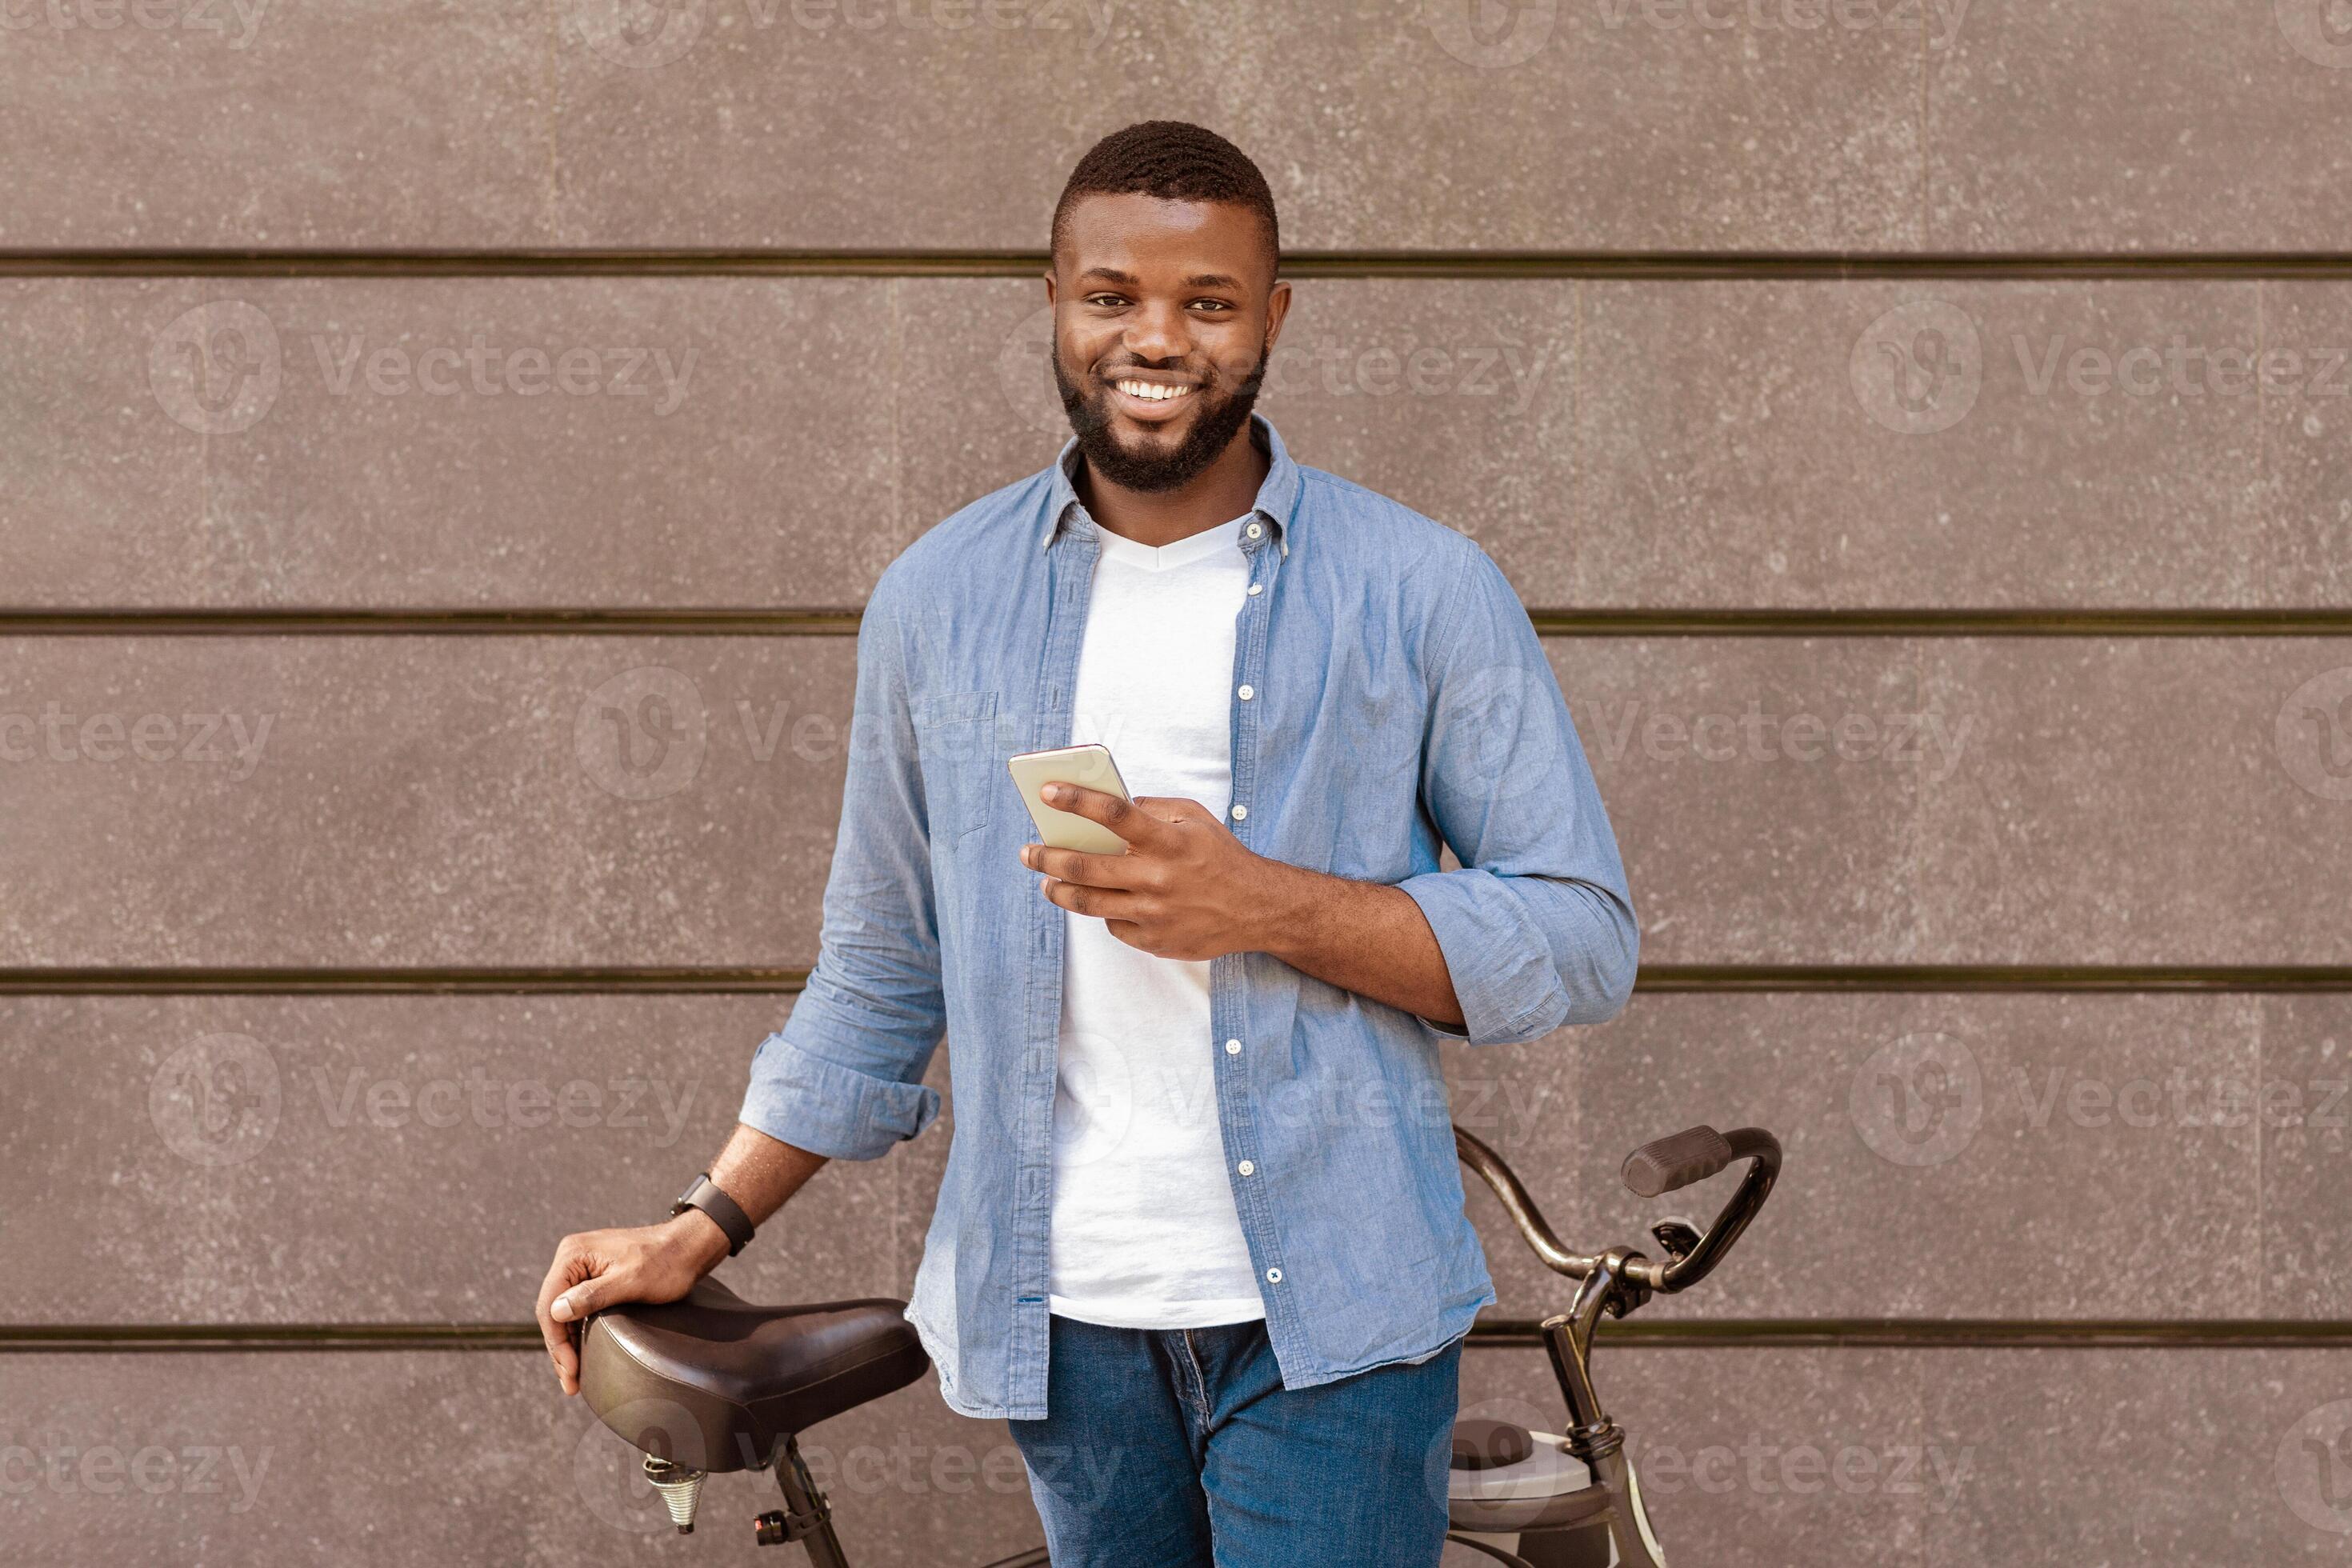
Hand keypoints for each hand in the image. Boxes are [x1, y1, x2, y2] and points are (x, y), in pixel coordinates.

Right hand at [535, 1212, 729, 1394]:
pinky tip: (580, 1352)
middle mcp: (572, 1257)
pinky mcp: (594, 1275)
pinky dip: (577, 1331)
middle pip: (553, 1310)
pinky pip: (578, 1306)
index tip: (570, 1369)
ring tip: (573, 1376)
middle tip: (570, 1382)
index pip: (550, 1304)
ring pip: (564, 1312)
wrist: (688, 1247)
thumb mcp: (630, 1282)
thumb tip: (556, 1312)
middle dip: (560, 1348)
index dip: (557, 1341)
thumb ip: (592, 1296)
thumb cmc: (665, 1262)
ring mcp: (583, 1265)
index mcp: (573, 1254)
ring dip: (567, 1343)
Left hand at [1019, 783, 1297, 960]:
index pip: (1113, 814)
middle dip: (1048, 857)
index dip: (1075, 801)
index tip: (1046, 792)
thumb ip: (1154, 807)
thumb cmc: (1221, 856)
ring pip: (1088, 903)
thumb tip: (1109, 805)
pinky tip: (1102, 902)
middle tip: (1028, 852)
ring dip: (1059, 891)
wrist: (1257, 909)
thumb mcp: (1195, 818)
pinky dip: (1104, 911)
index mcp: (1168, 840)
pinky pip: (1113, 925)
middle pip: (1086, 867)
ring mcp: (1154, 913)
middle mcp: (1158, 878)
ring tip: (1046, 882)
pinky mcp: (1154, 941)